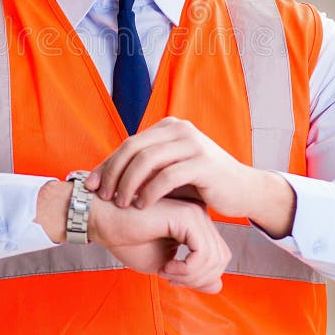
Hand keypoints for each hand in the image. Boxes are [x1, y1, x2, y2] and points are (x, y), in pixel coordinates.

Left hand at [86, 117, 296, 237]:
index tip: (92, 186)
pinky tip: (141, 206)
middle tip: (104, 196)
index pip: (129, 143)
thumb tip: (105, 174)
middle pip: (133, 148)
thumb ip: (146, 167)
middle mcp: (180, 129)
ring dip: (129, 184)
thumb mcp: (170, 170)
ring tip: (121, 204)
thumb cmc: (201, 184)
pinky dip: (149, 192)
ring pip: (147, 161)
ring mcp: (193, 144)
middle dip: (114, 173)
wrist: (242, 191)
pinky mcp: (203, 163)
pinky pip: (167, 176)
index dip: (108, 164)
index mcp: (169, 127)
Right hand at [89, 195, 231, 293]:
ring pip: (215, 258)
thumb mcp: (163, 264)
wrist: (103, 220)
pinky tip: (166, 266)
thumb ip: (192, 274)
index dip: (198, 277)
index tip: (171, 276)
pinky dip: (187, 269)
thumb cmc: (128, 238)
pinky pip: (202, 253)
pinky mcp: (186, 216)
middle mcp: (200, 215)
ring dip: (191, 276)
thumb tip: (219, 286)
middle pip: (221, 258)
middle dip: (198, 279)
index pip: (218, 257)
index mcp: (195, 224)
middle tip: (169, 277)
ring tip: (166, 272)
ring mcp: (195, 213)